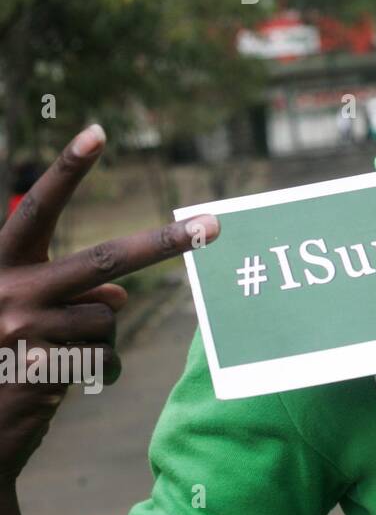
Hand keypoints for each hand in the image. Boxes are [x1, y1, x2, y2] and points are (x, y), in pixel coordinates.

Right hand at [0, 124, 218, 483]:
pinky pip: (105, 358)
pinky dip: (97, 371)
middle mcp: (7, 291)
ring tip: (52, 357)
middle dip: (167, 242)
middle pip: (108, 260)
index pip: (38, 208)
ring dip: (97, 340)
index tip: (99, 131)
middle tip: (215, 224)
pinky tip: (57, 383)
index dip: (67, 169)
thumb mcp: (24, 312)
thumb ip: (68, 291)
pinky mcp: (44, 369)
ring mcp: (24, 331)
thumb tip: (121, 297)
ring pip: (109, 319)